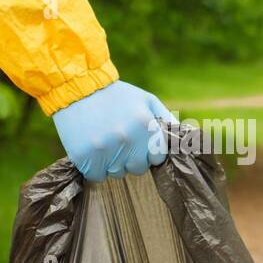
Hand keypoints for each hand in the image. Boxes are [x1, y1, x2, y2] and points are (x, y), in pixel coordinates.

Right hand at [52, 80, 171, 180]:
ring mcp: (104, 149)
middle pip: (138, 168)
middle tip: (120, 141)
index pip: (157, 158)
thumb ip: (166, 120)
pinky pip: (97, 176)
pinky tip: (93, 149)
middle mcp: (126, 139)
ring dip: (113, 162)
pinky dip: (95, 167)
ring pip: (117, 173)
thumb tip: (184, 139)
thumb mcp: (146, 100)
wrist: (78, 87)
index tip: (139, 141)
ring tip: (105, 142)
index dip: (149, 150)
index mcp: (144, 125)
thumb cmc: (116, 95)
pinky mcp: (84, 156)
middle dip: (132, 158)